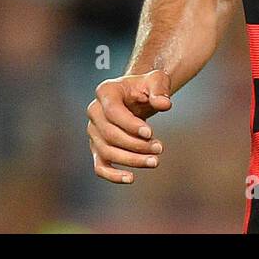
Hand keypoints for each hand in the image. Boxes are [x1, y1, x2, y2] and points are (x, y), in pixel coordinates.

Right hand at [87, 69, 173, 183]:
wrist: (138, 95)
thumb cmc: (146, 87)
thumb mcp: (156, 81)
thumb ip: (160, 90)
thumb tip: (164, 105)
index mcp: (106, 91)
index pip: (112, 112)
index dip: (130, 124)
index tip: (150, 133)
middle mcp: (94, 111)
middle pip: (110, 134)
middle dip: (135, 145)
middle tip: (159, 148)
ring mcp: (93, 131)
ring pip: (107, 152)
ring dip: (131, 160)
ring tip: (154, 161)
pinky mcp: (97, 148)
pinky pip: (100, 166)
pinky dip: (113, 175)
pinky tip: (131, 178)